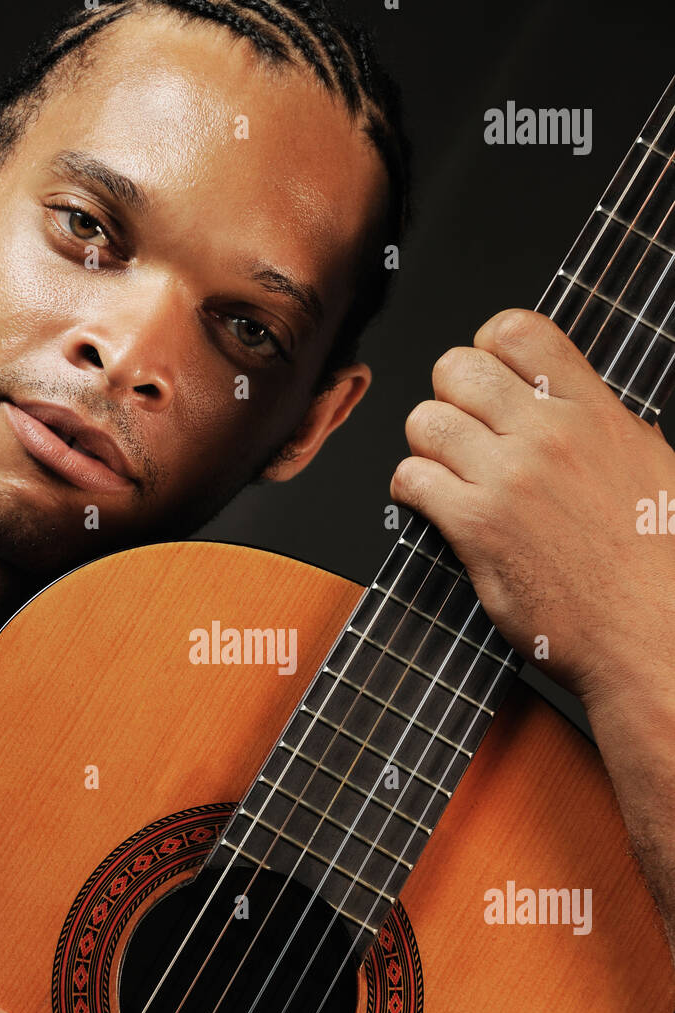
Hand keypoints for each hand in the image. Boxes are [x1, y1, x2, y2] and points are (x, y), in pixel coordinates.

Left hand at [391, 308, 674, 711]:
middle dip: (449, 398)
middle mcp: (550, 435)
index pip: (517, 330)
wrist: (654, 635)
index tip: (487, 383)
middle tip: (462, 434)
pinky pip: (411, 478)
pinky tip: (432, 507)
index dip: (486, 350)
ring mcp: (511, 480)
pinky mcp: (478, 528)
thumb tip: (576, 406)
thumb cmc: (659, 567)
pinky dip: (410, 491)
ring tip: (447, 474)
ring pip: (425, 421)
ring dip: (428, 447)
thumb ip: (604, 429)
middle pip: (456, 368)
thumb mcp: (651, 469)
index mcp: (596, 413)